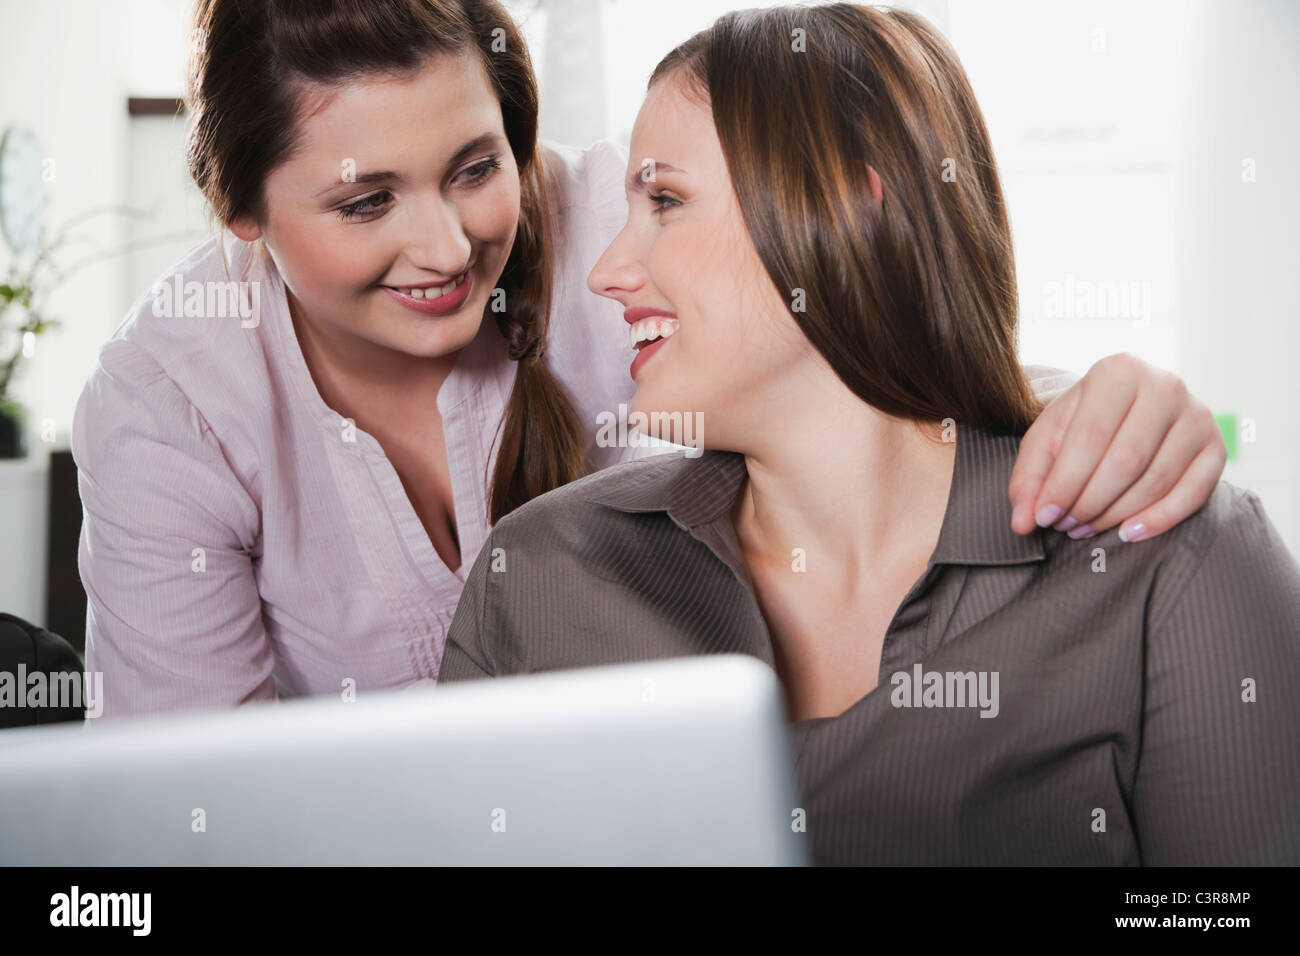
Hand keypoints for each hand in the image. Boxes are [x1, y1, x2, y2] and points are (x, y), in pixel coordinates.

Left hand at [1008, 353, 1226, 541]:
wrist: (1131, 408)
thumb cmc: (1084, 422)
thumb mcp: (1048, 437)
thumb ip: (1029, 477)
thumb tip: (1021, 523)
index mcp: (1118, 371)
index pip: (1089, 437)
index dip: (1063, 484)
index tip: (1042, 517)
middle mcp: (1165, 386)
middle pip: (1125, 461)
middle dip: (1089, 502)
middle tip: (1064, 525)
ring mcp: (1198, 416)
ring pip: (1156, 480)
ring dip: (1115, 514)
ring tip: (1084, 527)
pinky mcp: (1217, 447)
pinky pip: (1192, 494)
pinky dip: (1159, 520)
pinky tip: (1128, 533)